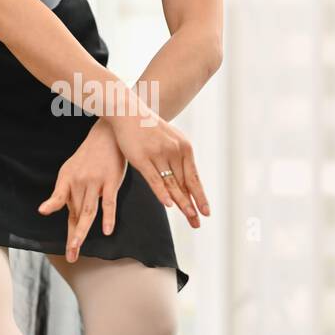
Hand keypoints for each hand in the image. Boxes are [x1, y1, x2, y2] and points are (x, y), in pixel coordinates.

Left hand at [37, 119, 128, 262]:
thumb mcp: (70, 169)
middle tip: (70, 256)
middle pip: (75, 214)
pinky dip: (108, 217)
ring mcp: (95, 182)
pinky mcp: (111, 181)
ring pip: (88, 211)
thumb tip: (51, 210)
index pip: (59, 203)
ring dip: (82, 231)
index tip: (50, 227)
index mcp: (67, 179)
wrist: (107, 133)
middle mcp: (78, 182)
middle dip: (72, 237)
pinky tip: (107, 231)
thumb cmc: (89, 154)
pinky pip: (109, 202)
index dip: (55, 221)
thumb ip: (64, 191)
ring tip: (78, 247)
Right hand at [106, 101, 208, 224]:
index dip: (200, 196)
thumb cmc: (148, 128)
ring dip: (182, 203)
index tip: (206, 211)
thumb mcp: (170, 139)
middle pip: (185, 184)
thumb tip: (185, 178)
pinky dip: (162, 192)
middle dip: (193, 205)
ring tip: (190, 217)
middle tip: (199, 222)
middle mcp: (174, 151)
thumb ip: (178, 157)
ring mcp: (158, 154)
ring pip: (172, 184)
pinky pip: (154, 179)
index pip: (193, 178)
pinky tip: (169, 204)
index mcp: (184, 148)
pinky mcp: (142, 158)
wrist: (128, 112)